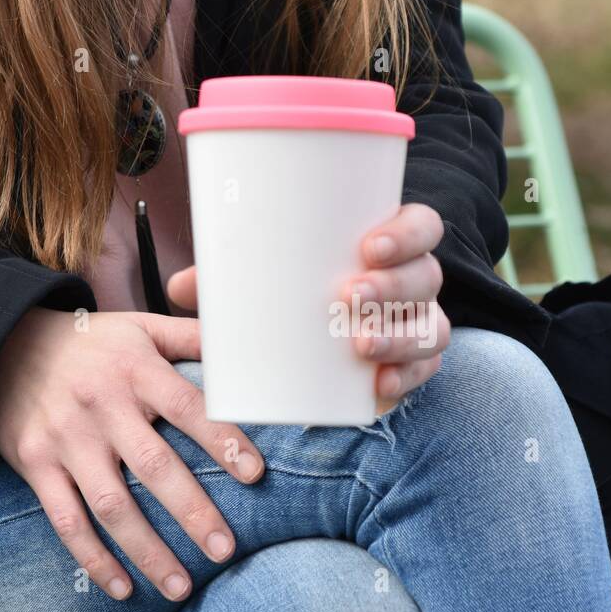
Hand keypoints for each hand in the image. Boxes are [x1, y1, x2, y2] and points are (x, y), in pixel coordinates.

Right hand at [0, 308, 264, 601]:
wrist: (6, 345)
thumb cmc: (93, 344)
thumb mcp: (141, 328)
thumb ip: (193, 338)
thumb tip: (244, 347)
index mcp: (136, 371)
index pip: (189, 407)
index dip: (222, 440)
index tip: (255, 475)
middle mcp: (102, 407)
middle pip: (153, 466)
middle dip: (192, 512)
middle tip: (224, 550)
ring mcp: (67, 439)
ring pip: (111, 505)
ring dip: (147, 550)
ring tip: (181, 586)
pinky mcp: (36, 465)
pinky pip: (66, 521)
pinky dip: (93, 559)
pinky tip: (122, 588)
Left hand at [169, 204, 450, 415]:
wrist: (318, 349)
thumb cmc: (296, 294)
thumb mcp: (264, 282)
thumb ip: (228, 279)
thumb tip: (180, 286)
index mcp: (389, 245)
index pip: (421, 226)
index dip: (406, 233)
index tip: (367, 246)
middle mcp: (414, 282)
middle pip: (427, 276)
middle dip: (393, 286)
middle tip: (349, 296)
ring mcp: (418, 325)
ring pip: (431, 327)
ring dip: (399, 335)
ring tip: (359, 344)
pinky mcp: (413, 366)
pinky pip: (424, 371)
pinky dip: (405, 378)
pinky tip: (380, 385)